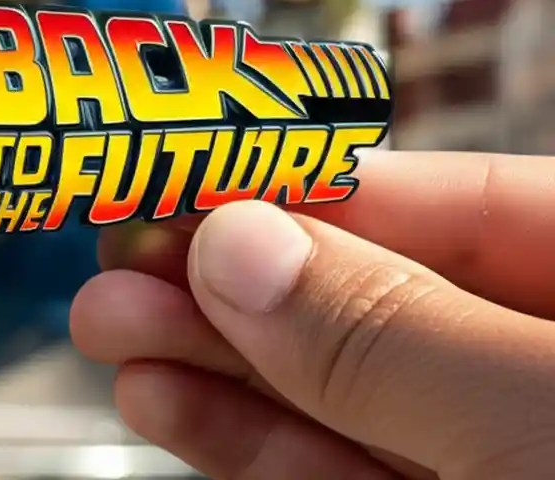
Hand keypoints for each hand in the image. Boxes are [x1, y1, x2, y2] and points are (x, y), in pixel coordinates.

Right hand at [71, 151, 554, 478]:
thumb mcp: (540, 417)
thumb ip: (392, 330)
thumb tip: (241, 243)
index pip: (471, 204)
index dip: (328, 182)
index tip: (201, 170)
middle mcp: (546, 375)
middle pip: (383, 298)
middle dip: (240, 277)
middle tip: (124, 250)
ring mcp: (501, 461)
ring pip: (342, 394)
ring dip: (211, 359)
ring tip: (108, 322)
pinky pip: (334, 476)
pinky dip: (243, 440)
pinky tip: (161, 397)